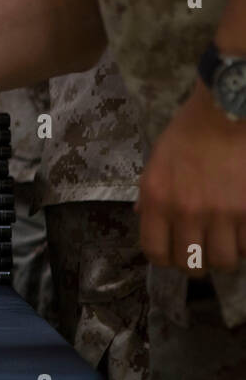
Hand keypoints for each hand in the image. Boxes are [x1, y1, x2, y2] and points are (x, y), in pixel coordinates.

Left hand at [137, 83, 245, 274]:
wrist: (223, 116)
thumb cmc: (186, 136)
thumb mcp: (155, 164)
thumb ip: (149, 196)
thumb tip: (143, 216)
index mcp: (157, 200)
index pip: (156, 252)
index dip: (164, 259)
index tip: (172, 255)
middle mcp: (186, 212)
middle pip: (191, 263)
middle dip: (194, 262)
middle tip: (199, 251)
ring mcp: (221, 214)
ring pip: (223, 260)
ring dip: (222, 256)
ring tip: (222, 242)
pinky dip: (243, 245)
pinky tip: (239, 232)